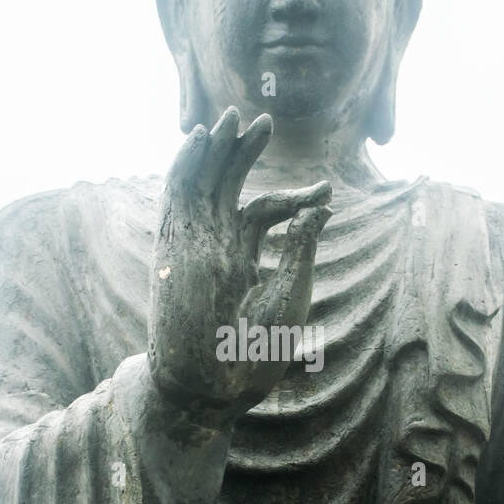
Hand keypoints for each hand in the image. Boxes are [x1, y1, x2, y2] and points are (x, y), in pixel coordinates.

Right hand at [148, 106, 331, 423]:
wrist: (215, 386)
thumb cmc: (255, 353)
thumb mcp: (292, 291)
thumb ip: (304, 247)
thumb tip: (322, 206)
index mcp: (241, 259)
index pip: (264, 212)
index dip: (295, 198)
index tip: (326, 193)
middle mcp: (215, 246)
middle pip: (227, 186)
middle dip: (243, 154)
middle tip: (264, 123)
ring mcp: (194, 244)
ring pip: (201, 182)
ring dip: (214, 149)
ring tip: (232, 117)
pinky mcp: (176, 246)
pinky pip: (177, 195)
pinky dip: (187, 163)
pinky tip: (202, 136)